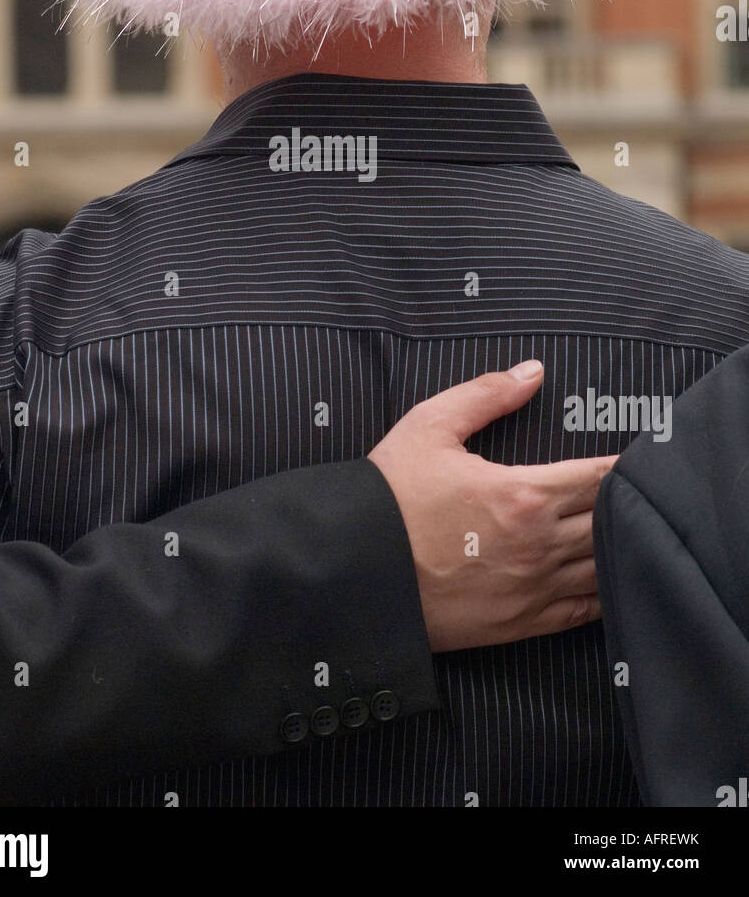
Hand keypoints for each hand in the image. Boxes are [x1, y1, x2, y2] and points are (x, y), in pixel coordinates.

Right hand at [367, 361, 616, 652]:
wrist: (353, 568)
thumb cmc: (389, 496)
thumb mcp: (430, 427)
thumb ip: (486, 394)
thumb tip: (532, 372)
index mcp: (522, 493)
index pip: (598, 477)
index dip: (624, 465)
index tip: (640, 457)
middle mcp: (538, 545)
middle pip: (609, 521)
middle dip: (628, 502)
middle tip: (642, 489)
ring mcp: (532, 590)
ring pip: (603, 567)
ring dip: (620, 546)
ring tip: (632, 530)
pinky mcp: (520, 624)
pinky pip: (583, 612)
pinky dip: (605, 594)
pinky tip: (611, 580)